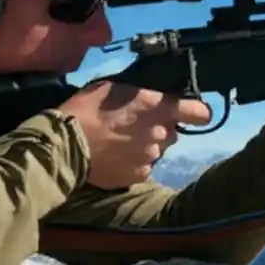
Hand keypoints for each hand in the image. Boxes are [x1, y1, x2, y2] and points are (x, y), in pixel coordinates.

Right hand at [58, 81, 211, 188]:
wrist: (65, 145)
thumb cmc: (86, 109)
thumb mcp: (115, 88)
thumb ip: (142, 95)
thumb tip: (153, 98)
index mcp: (158, 107)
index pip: (199, 112)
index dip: (199, 112)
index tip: (194, 114)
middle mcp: (161, 133)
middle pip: (173, 131)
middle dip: (159, 128)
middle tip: (134, 126)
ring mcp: (151, 157)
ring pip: (158, 150)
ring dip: (146, 146)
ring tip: (120, 143)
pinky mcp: (139, 176)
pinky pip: (144, 167)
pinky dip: (134, 163)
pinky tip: (115, 158)